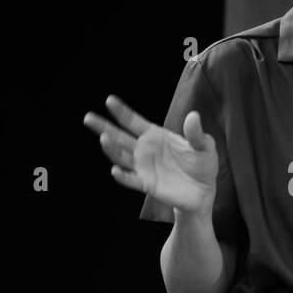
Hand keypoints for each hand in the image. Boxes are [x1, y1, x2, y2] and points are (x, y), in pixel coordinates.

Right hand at [82, 96, 218, 214]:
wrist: (204, 192)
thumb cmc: (202, 165)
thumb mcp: (204, 146)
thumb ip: (196, 133)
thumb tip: (193, 116)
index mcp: (155, 136)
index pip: (134, 121)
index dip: (122, 111)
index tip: (109, 100)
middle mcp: (145, 150)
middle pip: (120, 136)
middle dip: (104, 127)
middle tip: (88, 117)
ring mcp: (144, 167)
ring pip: (121, 157)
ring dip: (111, 149)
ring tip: (104, 138)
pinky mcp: (147, 184)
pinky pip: (132, 180)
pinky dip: (123, 176)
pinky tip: (116, 170)